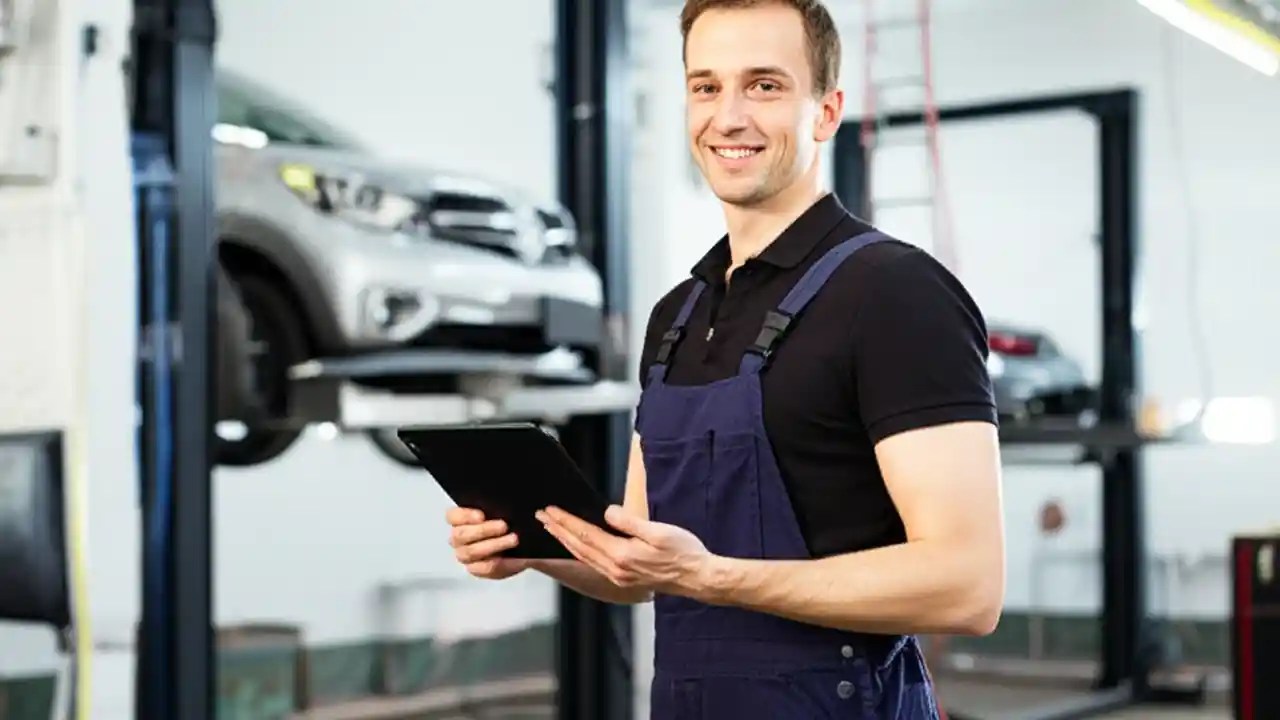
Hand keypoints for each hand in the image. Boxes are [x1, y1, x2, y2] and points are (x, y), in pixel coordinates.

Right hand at [446, 507, 528, 579]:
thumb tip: (526, 510)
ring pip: (471, 551)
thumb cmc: (507, 526)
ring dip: (494, 544)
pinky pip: (483, 567)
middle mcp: (459, 538)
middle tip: (503, 525)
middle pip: (461, 534)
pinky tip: (508, 555)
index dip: (465, 515)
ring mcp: (465, 555)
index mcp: (460, 520)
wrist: (522, 548)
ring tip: (513, 539)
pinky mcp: (476, 569)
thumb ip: (506, 509)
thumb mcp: (507, 512)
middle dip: (484, 530)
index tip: (481, 516)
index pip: (452, 516)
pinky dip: (496, 561)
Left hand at [537, 504, 717, 600]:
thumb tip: (607, 512)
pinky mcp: (624, 579)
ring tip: (552, 528)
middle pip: (579, 547)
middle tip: (541, 516)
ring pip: (584, 557)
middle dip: (559, 530)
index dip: (566, 521)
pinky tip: (575, 545)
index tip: (550, 510)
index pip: (586, 535)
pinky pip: (593, 564)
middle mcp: (615, 569)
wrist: (697, 577)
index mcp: (622, 555)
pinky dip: (580, 552)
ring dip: (566, 541)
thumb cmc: (683, 552)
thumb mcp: (658, 531)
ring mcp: (618, 577)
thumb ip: (630, 522)